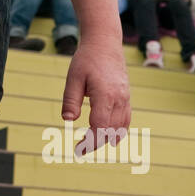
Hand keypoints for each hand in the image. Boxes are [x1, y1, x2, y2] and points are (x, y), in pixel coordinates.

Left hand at [61, 35, 130, 151]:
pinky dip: (118, 132)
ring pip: (120, 128)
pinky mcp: (127, 98)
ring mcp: (126, 99)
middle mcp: (119, 99)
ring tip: (92, 145)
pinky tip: (109, 138)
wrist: (106, 44)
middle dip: (96, 143)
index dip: (89, 141)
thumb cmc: (87, 60)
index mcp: (105, 95)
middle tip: (80, 150)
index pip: (99, 126)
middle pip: (110, 130)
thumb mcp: (73, 78)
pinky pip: (126, 120)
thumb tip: (67, 120)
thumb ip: (71, 100)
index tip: (78, 149)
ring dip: (107, 139)